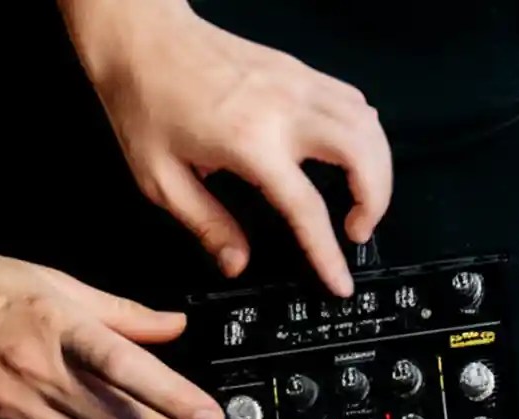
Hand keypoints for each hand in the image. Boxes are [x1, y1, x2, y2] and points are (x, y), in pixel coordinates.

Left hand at [60, 0, 392, 296]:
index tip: (339, 280)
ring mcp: (296, 84)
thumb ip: (206, 224)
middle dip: (376, 202)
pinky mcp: (298, 70)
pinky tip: (351, 152)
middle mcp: (283, 110)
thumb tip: (235, 262)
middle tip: (356, 229)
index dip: (328, 253)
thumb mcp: (160, 179)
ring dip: (377, 167)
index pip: (307, 208)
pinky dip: (365, 131)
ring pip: (369, 125)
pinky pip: (353, 99)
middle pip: (363, 156)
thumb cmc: (145, 99)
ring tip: (360, 197)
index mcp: (249, 143)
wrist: (141, 39)